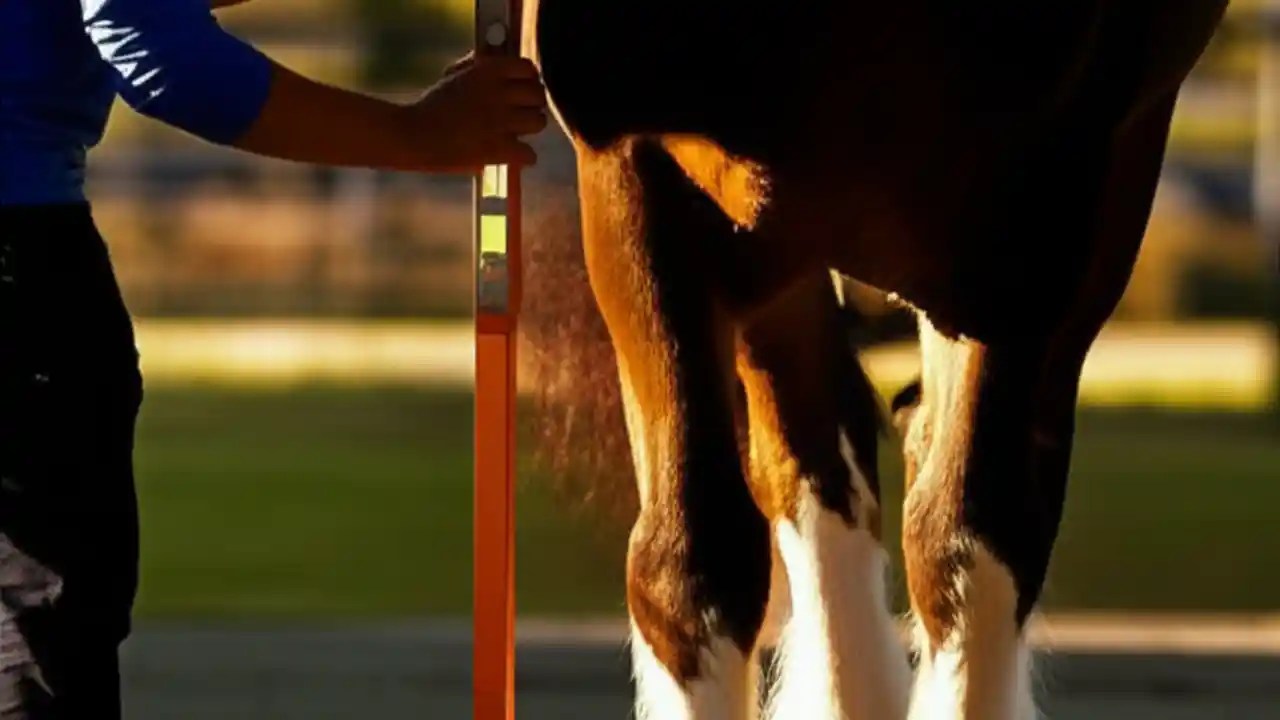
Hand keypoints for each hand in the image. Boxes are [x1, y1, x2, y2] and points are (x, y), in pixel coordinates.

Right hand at [400, 54, 548, 173]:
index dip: (529, 79)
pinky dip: (523, 156)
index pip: (528, 68)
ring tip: (516, 132)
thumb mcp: (454, 76)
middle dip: (532, 104)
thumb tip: (501, 62)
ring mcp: (500, 122)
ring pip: (538, 122)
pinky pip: (530, 153)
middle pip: (538, 95)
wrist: (413, 135)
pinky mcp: (498, 149)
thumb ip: (479, 66)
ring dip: (529, 128)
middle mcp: (498, 93)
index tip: (523, 88)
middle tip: (522, 111)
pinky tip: (512, 154)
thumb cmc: (432, 106)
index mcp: (487, 71)